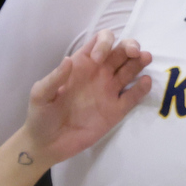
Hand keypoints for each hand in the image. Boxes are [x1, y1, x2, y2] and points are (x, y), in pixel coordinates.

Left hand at [25, 31, 153, 165]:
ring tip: (145, 58)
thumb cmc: (41, 115)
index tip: (98, 59)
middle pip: (120, 52)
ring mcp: (109, 91)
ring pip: (130, 70)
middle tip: (134, 52)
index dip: (104, 43)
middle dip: (130, 46)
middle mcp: (99, 74)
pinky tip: (145, 81)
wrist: (47, 144)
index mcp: (81, 64)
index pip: (99, 42)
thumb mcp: (41, 94)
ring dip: (139, 61)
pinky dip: (141, 88)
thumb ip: (54, 78)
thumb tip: (69, 60)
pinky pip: (133, 96)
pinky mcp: (115, 111)